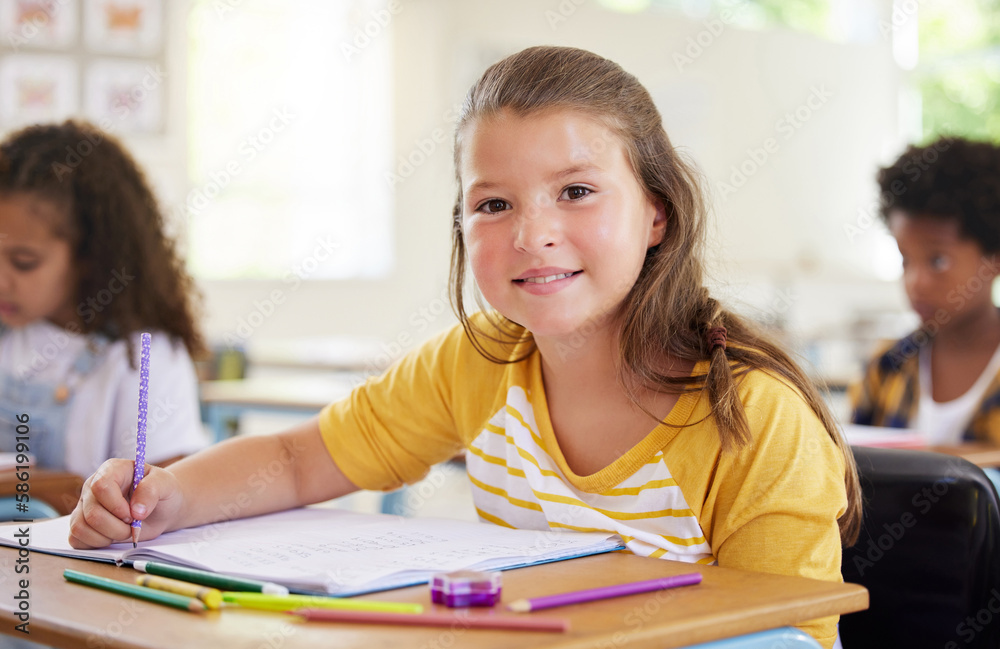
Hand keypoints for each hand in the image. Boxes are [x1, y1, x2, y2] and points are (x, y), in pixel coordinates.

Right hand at [68, 458, 184, 548]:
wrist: (161, 509)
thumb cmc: (162, 492)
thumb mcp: (165, 484)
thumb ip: (151, 491)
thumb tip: (137, 511)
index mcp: (112, 470)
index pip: (101, 486)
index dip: (116, 506)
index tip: (133, 515)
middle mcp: (93, 486)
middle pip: (92, 513)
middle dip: (117, 527)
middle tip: (133, 526)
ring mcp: (84, 505)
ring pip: (81, 528)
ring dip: (106, 537)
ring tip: (124, 531)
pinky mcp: (81, 523)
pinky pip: (76, 539)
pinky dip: (95, 544)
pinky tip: (111, 538)